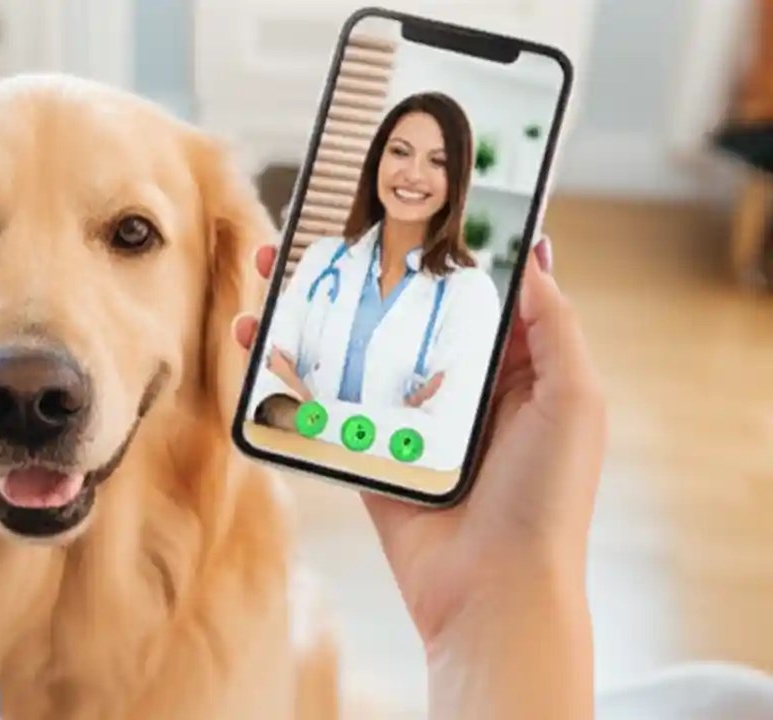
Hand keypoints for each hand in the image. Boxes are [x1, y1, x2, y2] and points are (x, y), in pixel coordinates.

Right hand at [234, 238, 605, 717]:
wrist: (492, 595)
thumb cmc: (545, 498)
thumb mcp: (573, 400)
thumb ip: (552, 325)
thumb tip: (533, 250)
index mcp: (511, 365)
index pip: (467, 286)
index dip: (433, 242)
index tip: (396, 196)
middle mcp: (455, 384)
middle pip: (396, 307)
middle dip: (353, 264)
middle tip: (312, 222)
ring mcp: (404, 416)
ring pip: (349, 345)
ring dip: (306, 305)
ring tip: (266, 266)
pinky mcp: (365, 451)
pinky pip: (322, 402)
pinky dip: (285, 370)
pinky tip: (254, 339)